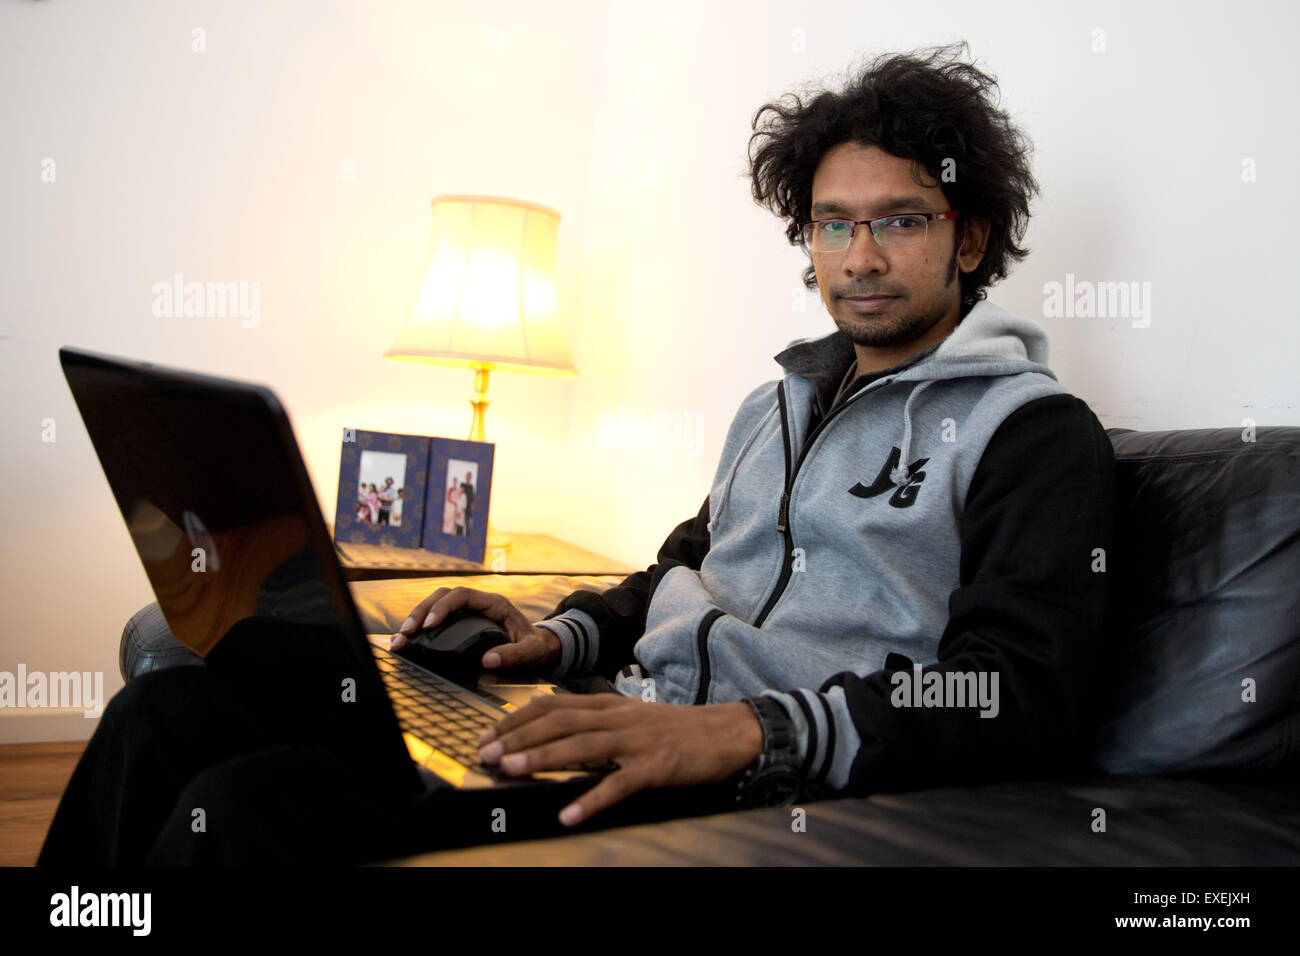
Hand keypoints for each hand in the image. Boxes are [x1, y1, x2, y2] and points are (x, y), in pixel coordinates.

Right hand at [390, 586, 560, 671]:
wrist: (540, 647)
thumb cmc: (536, 646)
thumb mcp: (531, 651)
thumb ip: (514, 655)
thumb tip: (488, 660)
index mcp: (495, 603)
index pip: (462, 595)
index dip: (443, 607)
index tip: (430, 625)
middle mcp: (479, 603)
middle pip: (443, 596)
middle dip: (422, 611)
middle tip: (408, 631)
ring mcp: (470, 611)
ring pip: (436, 604)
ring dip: (418, 617)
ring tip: (403, 636)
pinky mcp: (462, 622)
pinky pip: (438, 617)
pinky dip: (423, 626)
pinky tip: (410, 639)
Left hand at [476, 694, 763, 826]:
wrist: (727, 732)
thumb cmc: (676, 729)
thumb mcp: (631, 717)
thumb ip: (595, 721)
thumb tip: (553, 732)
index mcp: (609, 705)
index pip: (553, 705)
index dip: (517, 718)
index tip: (489, 733)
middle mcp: (618, 718)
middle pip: (560, 722)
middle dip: (518, 738)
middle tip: (486, 753)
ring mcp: (636, 741)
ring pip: (582, 747)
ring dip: (543, 758)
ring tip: (511, 771)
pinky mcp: (655, 766)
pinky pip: (619, 784)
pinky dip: (591, 799)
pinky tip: (568, 815)